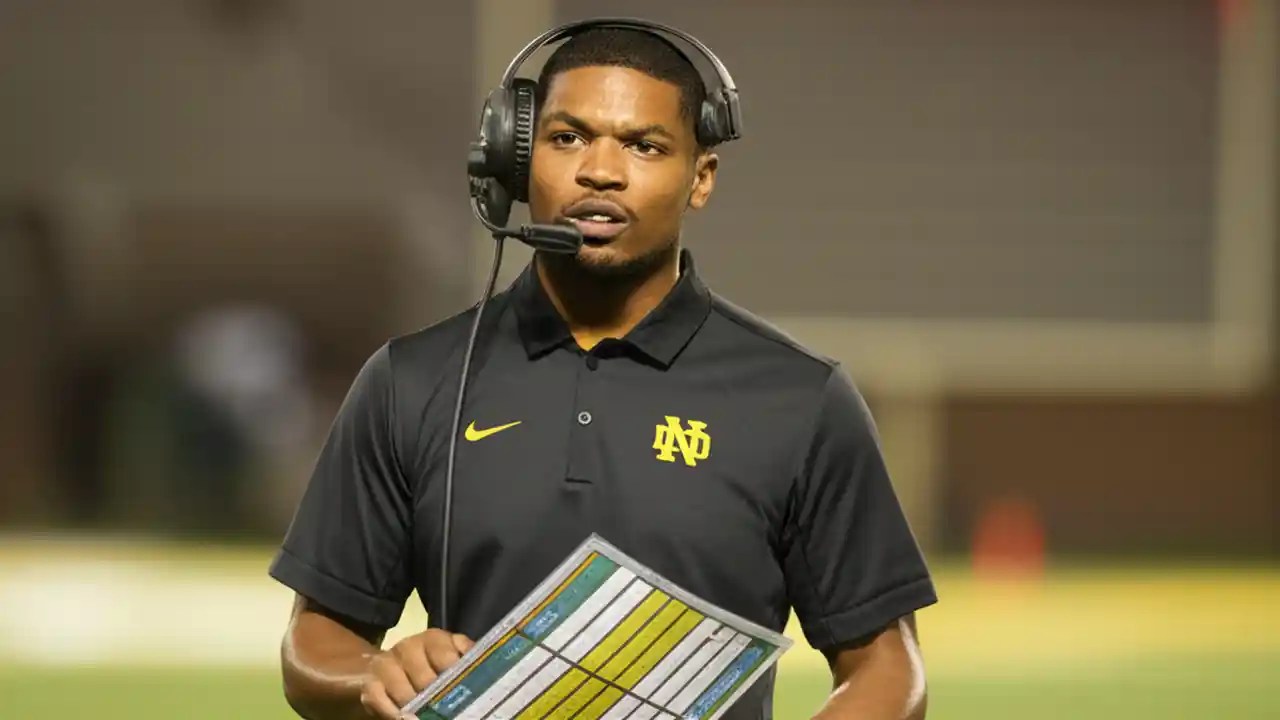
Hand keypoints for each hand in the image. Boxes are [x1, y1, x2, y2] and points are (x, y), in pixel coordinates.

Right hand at [360, 629, 474, 718]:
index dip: (454, 676)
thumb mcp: (451, 660)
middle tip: (446, 711)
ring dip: (416, 710)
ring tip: (425, 717)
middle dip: (436, 699)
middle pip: (425, 678)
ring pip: (404, 691)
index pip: (446, 654)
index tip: (464, 695)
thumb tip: (493, 672)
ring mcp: (386, 663)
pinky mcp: (369, 682)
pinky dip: (393, 713)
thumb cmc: (429, 669)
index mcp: (434, 639)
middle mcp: (409, 646)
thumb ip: (468, 662)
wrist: (384, 670)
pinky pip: (379, 700)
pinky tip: (404, 719)